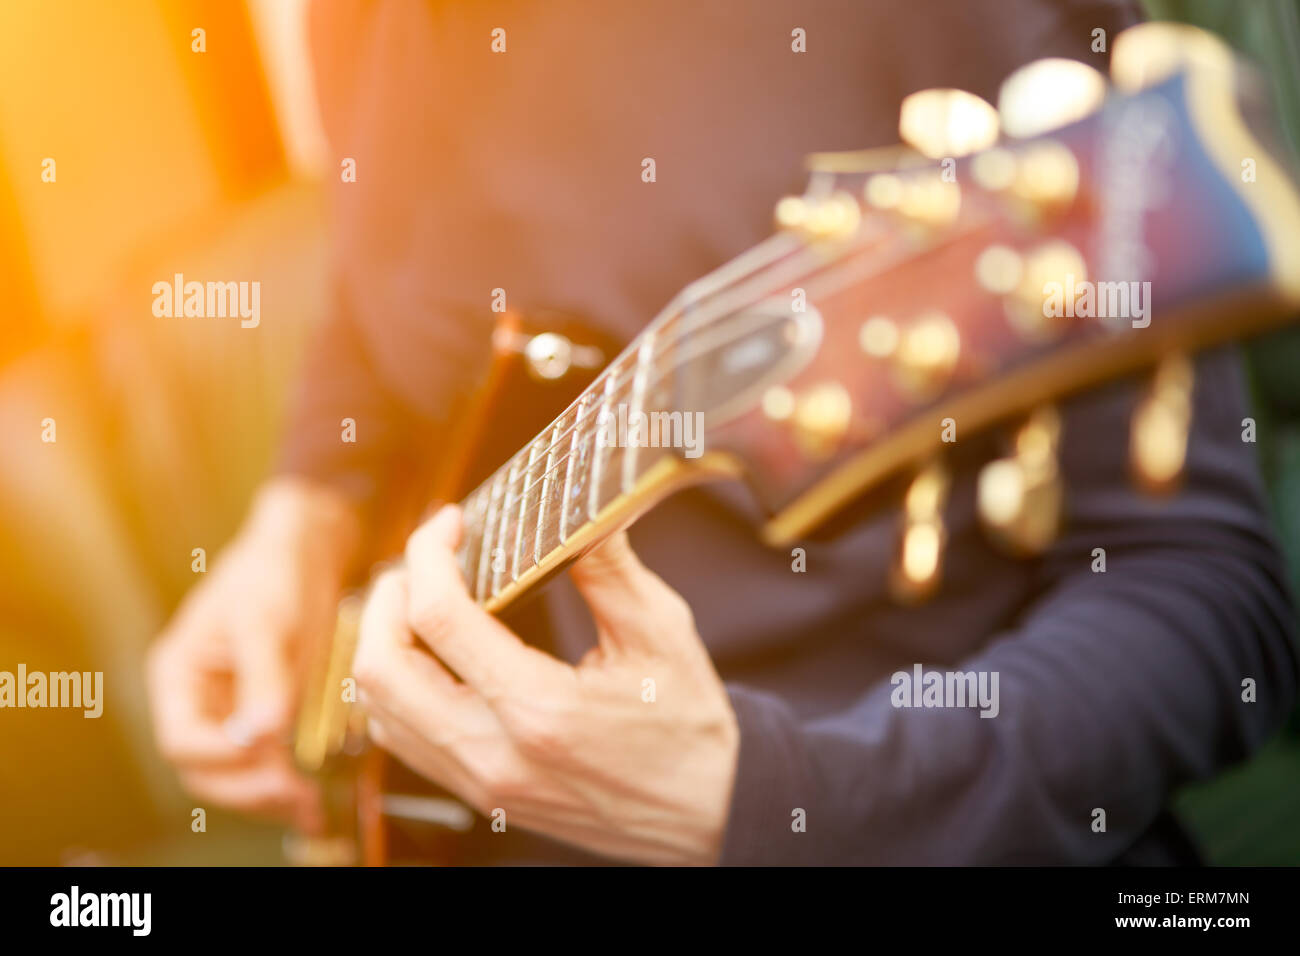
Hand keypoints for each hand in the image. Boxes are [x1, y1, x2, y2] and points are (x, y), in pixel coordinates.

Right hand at [145, 478, 360, 828]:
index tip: (268, 757)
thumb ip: (264, 678)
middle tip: (297, 798)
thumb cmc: (275, 572)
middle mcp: (197, 699)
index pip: (183, 740)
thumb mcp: (267, 621)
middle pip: (205, 770)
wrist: (306, 549)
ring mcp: (229, 710)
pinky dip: (284, 783)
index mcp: (178, 675)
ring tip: (311, 811)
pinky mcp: (262, 715)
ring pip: (235, 775)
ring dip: (268, 797)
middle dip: (248, 789)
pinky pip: (264, 762)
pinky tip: (313, 800)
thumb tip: (262, 735)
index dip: (222, 758)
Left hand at [354, 505, 739, 864]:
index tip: (450, 523)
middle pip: (382, 668)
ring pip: (380, 710)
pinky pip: (404, 741)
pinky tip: (430, 657)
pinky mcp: (482, 796)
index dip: (429, 555)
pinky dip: (397, 690)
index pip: (439, 619)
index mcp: (541, 708)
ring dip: (383, 643)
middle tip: (422, 560)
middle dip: (388, 596)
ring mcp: (482, 782)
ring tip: (417, 600)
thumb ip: (608, 567)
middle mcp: (496, 752)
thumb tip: (575, 507)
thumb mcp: (661, 635)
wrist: (708, 813)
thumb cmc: (688, 728)